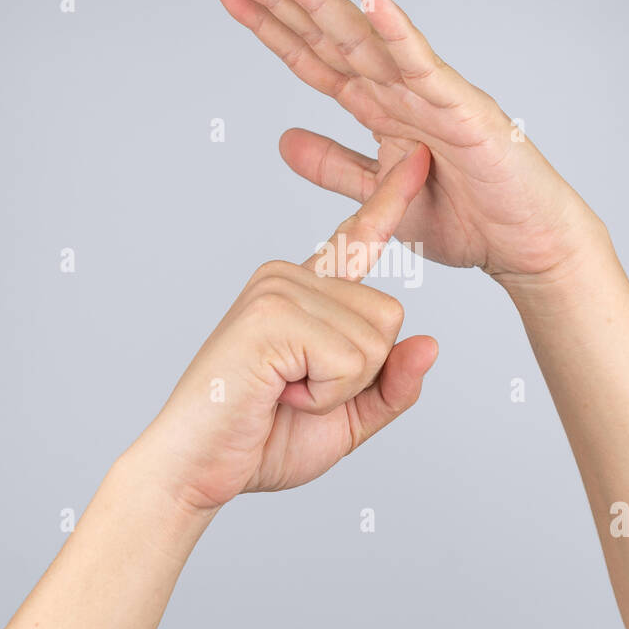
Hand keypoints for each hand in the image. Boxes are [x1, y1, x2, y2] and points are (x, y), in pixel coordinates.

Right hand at [141, 144, 437, 511]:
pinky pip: (350, 359)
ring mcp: (278, 290)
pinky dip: (324, 395)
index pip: (357, 240)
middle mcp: (290, 277)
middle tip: (297, 392)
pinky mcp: (272, 315)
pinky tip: (278, 395)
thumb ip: (392, 384)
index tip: (416, 157)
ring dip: (338, 389)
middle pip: (389, 317)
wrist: (196, 471)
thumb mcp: (348, 416)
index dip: (389, 200)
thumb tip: (432, 342)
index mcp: (305, 292)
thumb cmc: (261, 440)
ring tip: (283, 393)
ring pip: (375, 340)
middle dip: (360, 376)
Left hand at [216, 0, 602, 286]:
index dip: (271, 25)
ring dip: (325, 3)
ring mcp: (433, 95)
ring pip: (368, 41)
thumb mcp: (379, 198)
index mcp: (381, 107)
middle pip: (330, 38)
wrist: (526, 247)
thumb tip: (282, 141)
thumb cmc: (469, 219)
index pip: (314, 59)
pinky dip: (399, 32)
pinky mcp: (465, 110)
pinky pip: (426, 67)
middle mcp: (401, 90)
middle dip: (282, 0)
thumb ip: (335, 166)